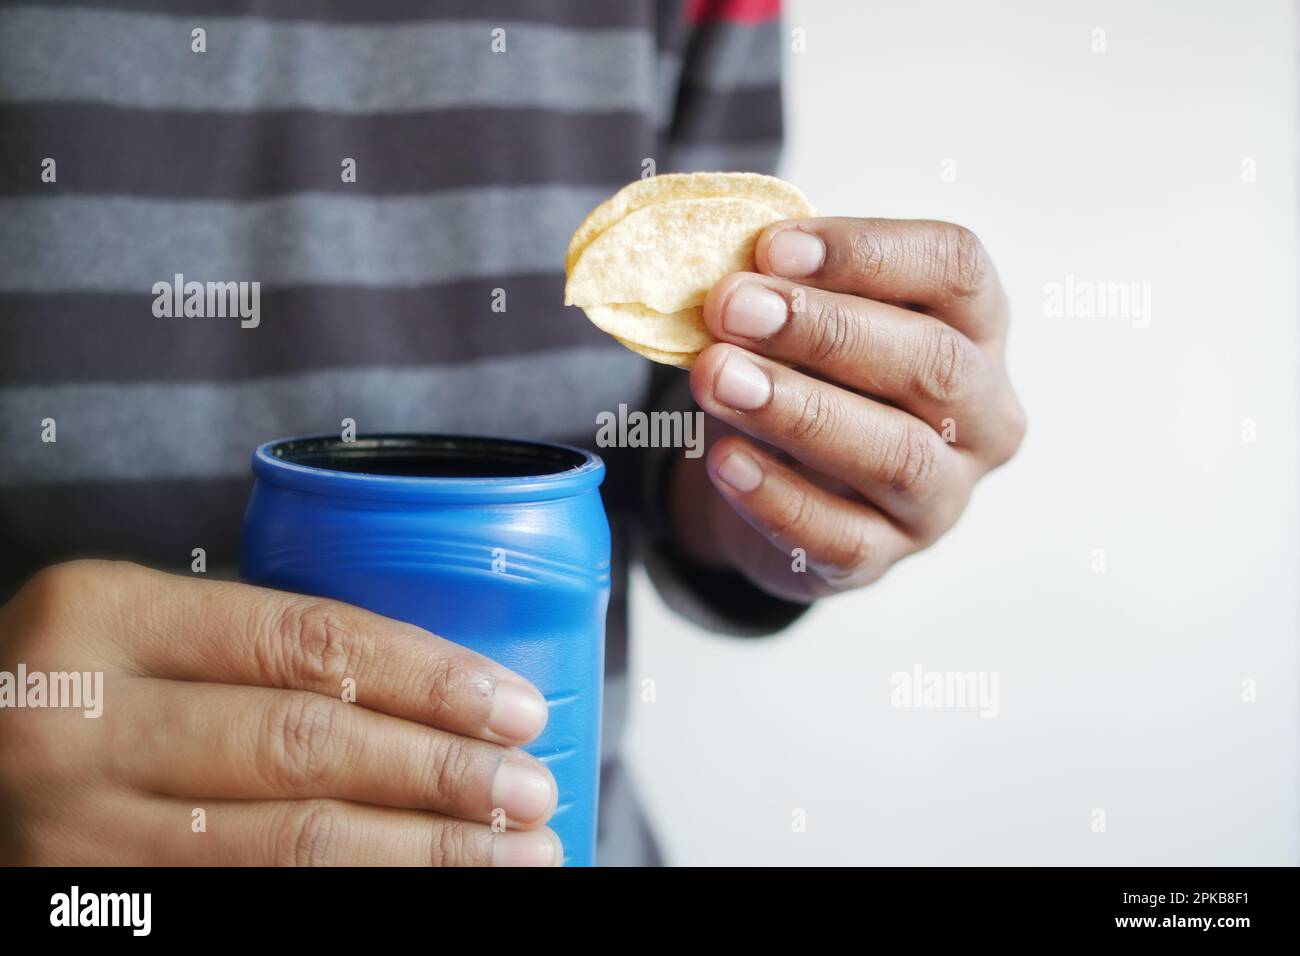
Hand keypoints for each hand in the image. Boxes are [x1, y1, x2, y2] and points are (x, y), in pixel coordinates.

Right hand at [0, 560, 560, 865]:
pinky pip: (251, 904)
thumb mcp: (142, 635)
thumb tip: (438, 697)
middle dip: (440, 775)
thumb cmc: (72, 687)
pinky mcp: (90, 912)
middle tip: (530, 791)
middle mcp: (78, 726)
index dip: (427, 677)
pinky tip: (422, 891)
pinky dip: (357, 898)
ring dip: (421, 854)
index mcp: (105, 617)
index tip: (515, 707)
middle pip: (306, 749)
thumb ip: (257, 652)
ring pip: (289, 848)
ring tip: (513, 856)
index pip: (304, 641)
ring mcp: (75, 836)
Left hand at [671, 218, 1025, 601]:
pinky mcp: (885, 557)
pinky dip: (778, 497)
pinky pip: (842, 536)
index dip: (866, 251)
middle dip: (825, 330)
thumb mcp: (802, 321)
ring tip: (716, 378)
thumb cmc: (804, 377)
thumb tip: (726, 273)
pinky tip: (725, 462)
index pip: (956, 269)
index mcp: (975, 328)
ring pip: (896, 454)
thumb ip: (782, 289)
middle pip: (933, 362)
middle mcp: (981, 414)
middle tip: (732, 309)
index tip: (771, 247)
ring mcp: (942, 495)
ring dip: (798, 409)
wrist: (779, 487)